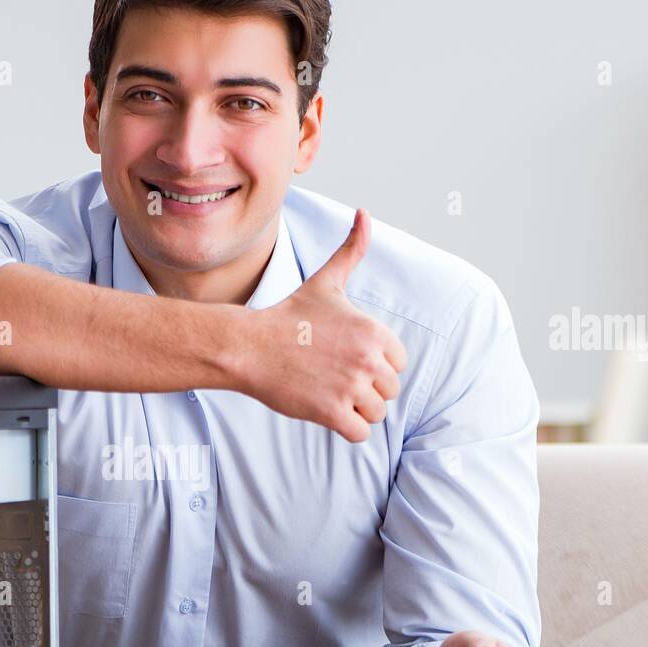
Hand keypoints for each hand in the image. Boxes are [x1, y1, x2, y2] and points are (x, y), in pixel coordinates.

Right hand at [237, 209, 408, 442]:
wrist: (249, 346)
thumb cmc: (289, 316)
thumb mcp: (326, 282)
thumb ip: (352, 250)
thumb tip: (364, 213)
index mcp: (374, 332)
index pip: (398, 363)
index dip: (375, 364)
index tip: (346, 358)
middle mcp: (368, 360)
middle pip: (389, 390)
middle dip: (366, 389)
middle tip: (334, 378)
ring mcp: (350, 388)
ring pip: (376, 413)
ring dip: (356, 410)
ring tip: (329, 393)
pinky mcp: (332, 412)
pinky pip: (360, 433)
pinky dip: (346, 428)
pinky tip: (325, 411)